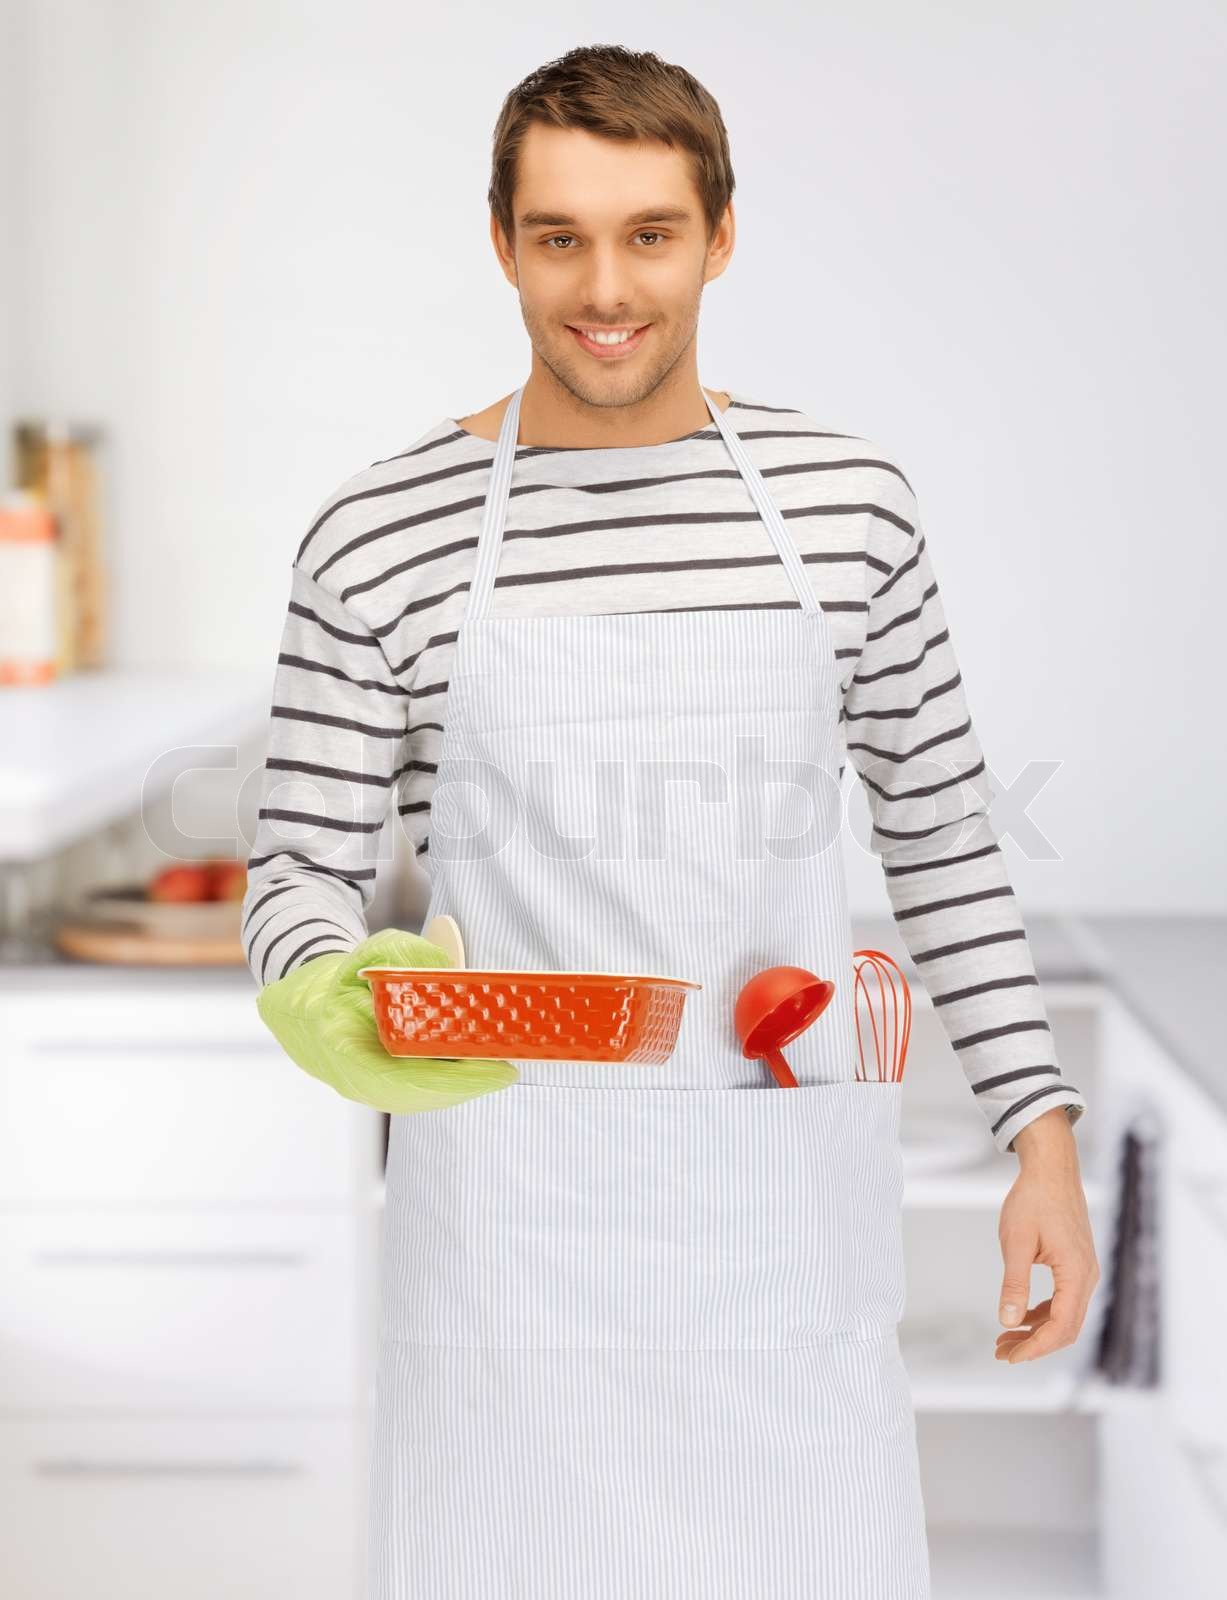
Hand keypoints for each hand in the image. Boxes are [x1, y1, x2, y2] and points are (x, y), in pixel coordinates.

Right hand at [256, 927, 518, 1113]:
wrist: (300, 1004)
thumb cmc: (336, 979)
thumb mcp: (367, 954)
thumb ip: (402, 956)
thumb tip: (446, 970)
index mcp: (342, 1047)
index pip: (405, 1077)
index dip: (454, 1078)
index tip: (496, 1070)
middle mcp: (352, 1079)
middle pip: (420, 1096)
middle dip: (467, 1085)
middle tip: (507, 1068)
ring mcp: (363, 1090)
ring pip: (421, 1099)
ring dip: (460, 1087)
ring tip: (497, 1069)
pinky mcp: (376, 1091)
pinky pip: (417, 1095)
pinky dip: (448, 1084)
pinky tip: (474, 1070)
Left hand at [994, 1108, 1100, 1361]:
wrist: (1051, 1170)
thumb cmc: (1034, 1199)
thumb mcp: (1016, 1242)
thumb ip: (1014, 1284)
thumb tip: (1009, 1321)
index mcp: (1076, 1272)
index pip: (1061, 1326)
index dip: (1035, 1347)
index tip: (1010, 1356)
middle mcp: (1087, 1276)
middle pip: (1066, 1328)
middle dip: (1034, 1345)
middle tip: (1002, 1352)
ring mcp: (1084, 1271)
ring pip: (1065, 1316)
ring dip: (1037, 1331)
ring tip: (1005, 1338)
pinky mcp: (1076, 1265)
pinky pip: (1063, 1300)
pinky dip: (1042, 1313)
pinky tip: (1021, 1317)